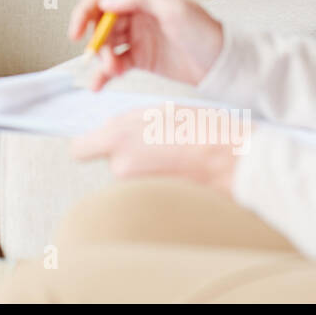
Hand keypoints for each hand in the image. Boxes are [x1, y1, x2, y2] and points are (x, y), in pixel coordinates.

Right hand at [68, 0, 224, 90]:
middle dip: (97, 43)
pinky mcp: (140, 57)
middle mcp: (135, 13)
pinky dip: (104, 74)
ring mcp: (136, 36)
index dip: (84, 13)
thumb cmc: (205, 33)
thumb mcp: (175, 9)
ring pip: (105, 46)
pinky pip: (114, 64)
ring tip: (112, 72)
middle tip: (105, 59)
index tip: (75, 33)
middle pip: (100, 25)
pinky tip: (99, 84)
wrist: (222, 66)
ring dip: (102, 60)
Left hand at [70, 106, 242, 194]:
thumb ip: (127, 122)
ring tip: (173, 154)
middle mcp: (121, 166)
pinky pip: (147, 188)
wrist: (235, 160)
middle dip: (127, 153)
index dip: (89, 145)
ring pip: (130, 175)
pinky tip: (179, 170)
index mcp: (118, 138)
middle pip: (111, 161)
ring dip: (145, 167)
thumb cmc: (203, 130)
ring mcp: (137, 189)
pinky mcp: (152, 203)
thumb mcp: (159, 111)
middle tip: (157, 143)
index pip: (80, 149)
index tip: (98, 143)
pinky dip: (159, 180)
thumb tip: (110, 130)